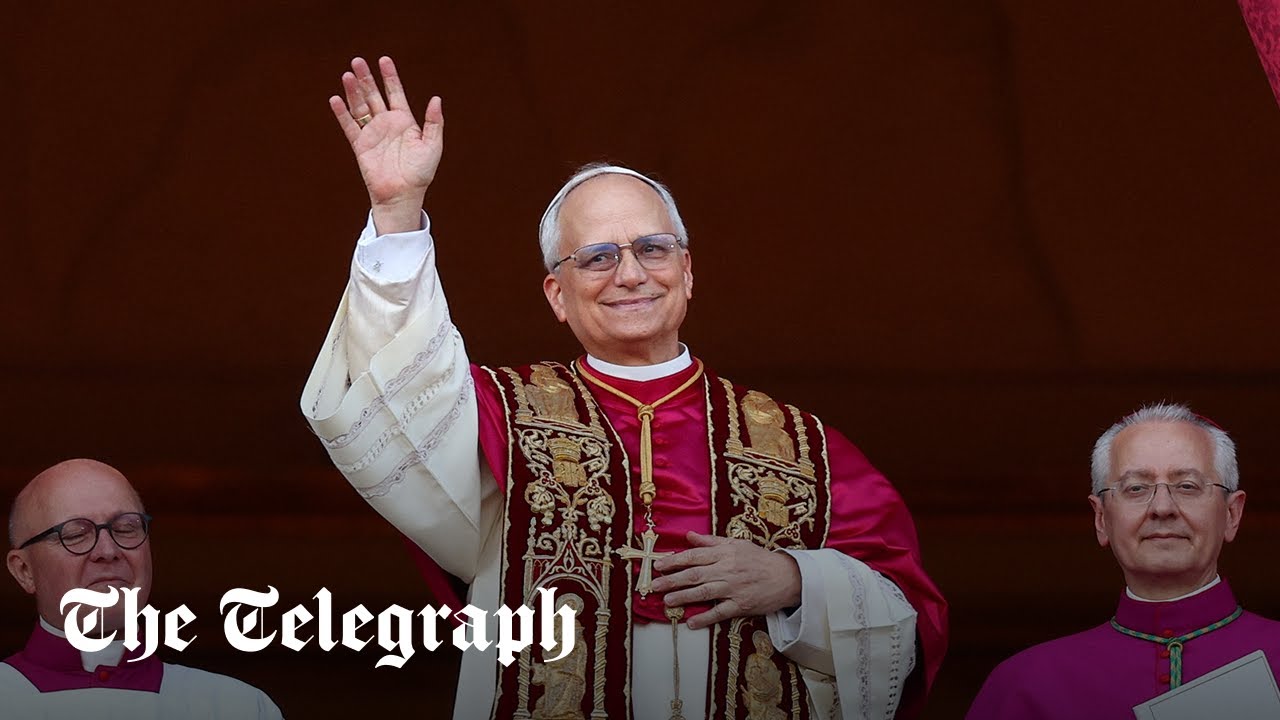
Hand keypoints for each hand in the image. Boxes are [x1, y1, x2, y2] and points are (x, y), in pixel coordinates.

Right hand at [328, 56, 443, 232]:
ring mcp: (372, 133)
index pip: (395, 92)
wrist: (403, 195)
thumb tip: (436, 99)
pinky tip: (336, 99)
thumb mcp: (433, 146)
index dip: (390, 76)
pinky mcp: (360, 145)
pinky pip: (349, 126)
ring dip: (353, 91)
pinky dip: (342, 113)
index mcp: (404, 121)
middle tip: (357, 60)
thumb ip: (434, 122)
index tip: (383, 60)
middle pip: (374, 95)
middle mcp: (387, 123)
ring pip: (360, 107)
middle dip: (366, 78)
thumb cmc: (420, 173)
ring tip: (347, 75)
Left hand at [650, 531, 801, 629]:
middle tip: (654, 585)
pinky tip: (691, 622)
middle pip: (694, 575)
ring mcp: (733, 588)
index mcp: (724, 553)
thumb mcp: (736, 544)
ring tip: (667, 601)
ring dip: (683, 597)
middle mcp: (726, 570)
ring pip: (704, 593)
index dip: (674, 561)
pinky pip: (720, 613)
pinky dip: (705, 618)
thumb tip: (688, 536)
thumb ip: (710, 541)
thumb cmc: (759, 559)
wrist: (786, 576)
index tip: (658, 565)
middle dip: (672, 580)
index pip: (694, 556)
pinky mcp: (741, 605)